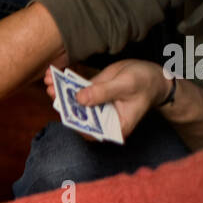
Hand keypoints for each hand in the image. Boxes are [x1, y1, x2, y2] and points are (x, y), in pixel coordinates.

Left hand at [45, 59, 169, 140]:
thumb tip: (79, 99)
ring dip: (60, 90)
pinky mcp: (92, 95)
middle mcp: (102, 121)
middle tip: (51, 87)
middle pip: (78, 114)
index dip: (75, 118)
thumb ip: (104, 93)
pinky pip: (76, 91)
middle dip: (62, 101)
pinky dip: (65, 83)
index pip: (89, 129)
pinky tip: (54, 73)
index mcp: (114, 128)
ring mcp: (95, 107)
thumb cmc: (145, 83)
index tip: (62, 105)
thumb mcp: (126, 85)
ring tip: (49, 78)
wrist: (152, 75)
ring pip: (73, 102)